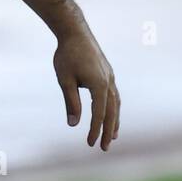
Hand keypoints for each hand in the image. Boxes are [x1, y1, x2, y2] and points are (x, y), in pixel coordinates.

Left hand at [53, 26, 119, 150]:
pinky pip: (114, 95)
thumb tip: (73, 124)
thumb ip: (71, 102)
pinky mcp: (108, 73)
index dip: (95, 130)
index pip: (99, 114)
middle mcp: (108, 82)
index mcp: (99, 85)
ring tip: (114, 135)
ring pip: (116, 104)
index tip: (91, 144)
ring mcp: (110, 77)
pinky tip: (110, 113)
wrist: (75, 32)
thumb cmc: (66, 55)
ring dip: (115, 120)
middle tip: (105, 148)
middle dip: (109, 131)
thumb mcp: (65, 80)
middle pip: (111, 112)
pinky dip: (114, 108)